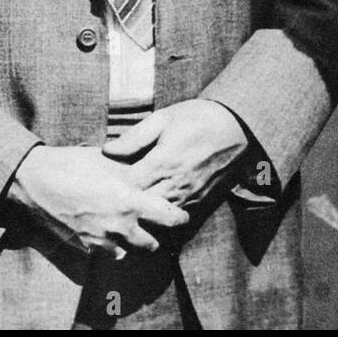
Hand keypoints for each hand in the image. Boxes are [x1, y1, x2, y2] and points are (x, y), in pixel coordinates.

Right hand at [7, 145, 189, 256]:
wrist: (37, 182)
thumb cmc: (73, 164)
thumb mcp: (110, 162)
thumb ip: (135, 172)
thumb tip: (153, 173)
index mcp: (130, 202)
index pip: (169, 218)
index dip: (179, 217)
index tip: (182, 215)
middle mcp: (120, 226)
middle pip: (152, 244)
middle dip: (157, 236)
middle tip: (158, 226)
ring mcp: (102, 240)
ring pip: (130, 253)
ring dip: (135, 245)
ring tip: (135, 232)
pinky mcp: (85, 248)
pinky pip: (108, 254)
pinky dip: (114, 248)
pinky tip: (112, 236)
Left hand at [102, 99, 249, 207]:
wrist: (236, 127)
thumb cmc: (196, 118)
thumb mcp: (163, 118)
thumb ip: (134, 137)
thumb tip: (107, 150)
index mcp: (163, 162)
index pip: (129, 185)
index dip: (113, 186)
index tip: (101, 182)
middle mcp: (175, 184)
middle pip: (142, 206)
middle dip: (125, 204)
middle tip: (108, 199)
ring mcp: (188, 195)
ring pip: (158, 217)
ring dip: (143, 214)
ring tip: (126, 208)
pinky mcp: (199, 201)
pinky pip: (176, 217)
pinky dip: (162, 217)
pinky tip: (151, 211)